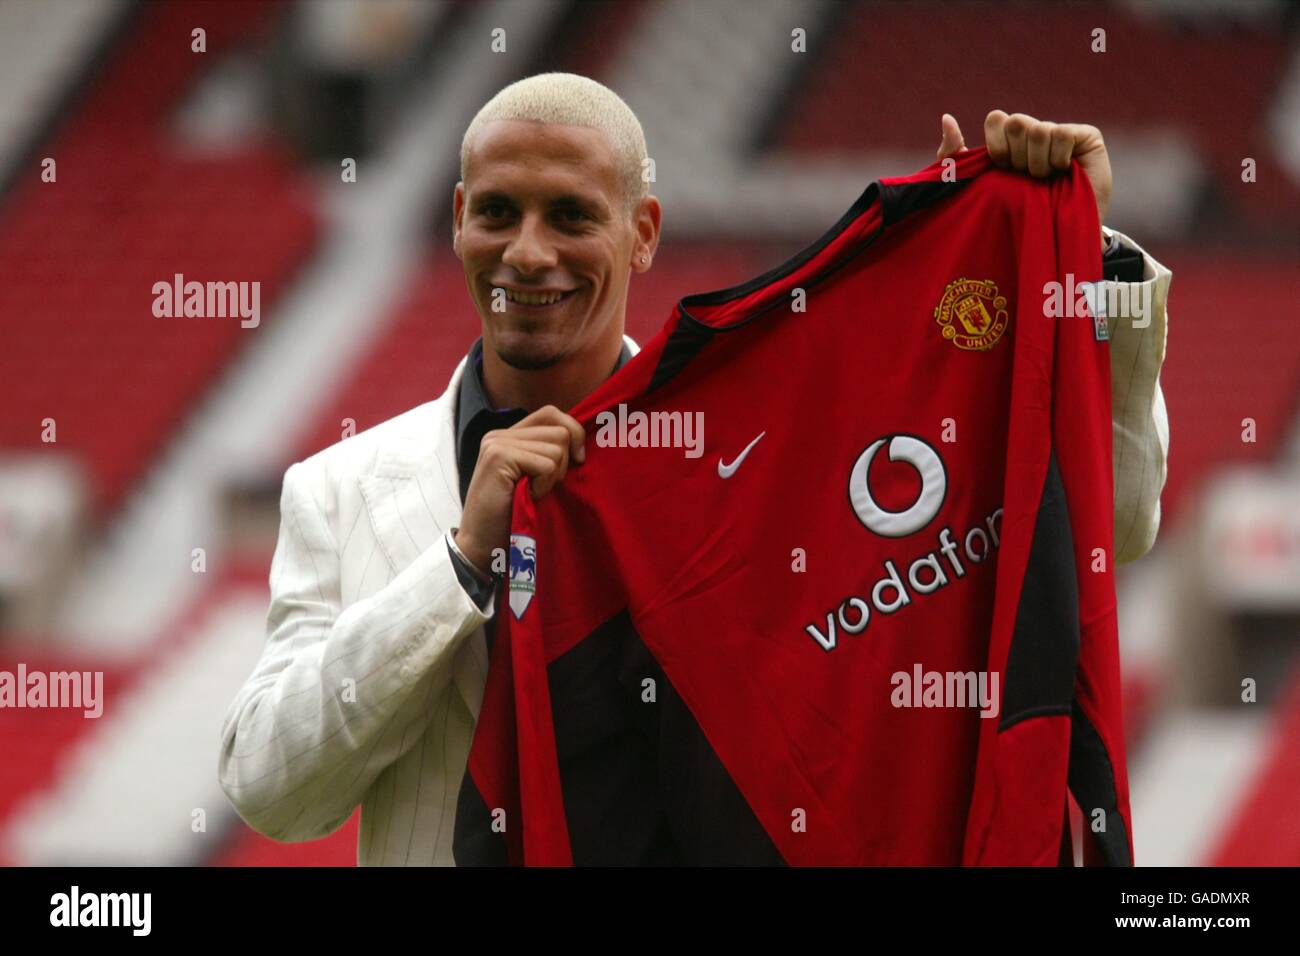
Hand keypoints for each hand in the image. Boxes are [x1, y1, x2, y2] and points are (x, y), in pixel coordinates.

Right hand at [454, 405, 585, 575]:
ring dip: (553, 476)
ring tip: (533, 493)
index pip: (551, 414)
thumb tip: (583, 441)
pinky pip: (547, 464)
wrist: (482, 546)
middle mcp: (500, 435)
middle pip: (560, 429)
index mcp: (508, 436)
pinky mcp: (499, 457)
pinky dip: (545, 485)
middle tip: (545, 486)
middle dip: (564, 461)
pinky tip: (529, 497)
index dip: (573, 432)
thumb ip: (548, 455)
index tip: (578, 460)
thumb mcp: (535, 479)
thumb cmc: (513, 517)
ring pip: (557, 446)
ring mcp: (497, 444)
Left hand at [938, 110, 1111, 248]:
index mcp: (1009, 140)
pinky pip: (1061, 134)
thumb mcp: (974, 187)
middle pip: (1016, 122)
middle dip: (1016, 157)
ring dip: (1037, 164)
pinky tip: (1064, 172)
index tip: (1002, 171)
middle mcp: (1034, 132)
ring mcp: (1060, 132)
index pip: (996, 118)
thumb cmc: (1013, 214)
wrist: (1053, 237)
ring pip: (1038, 130)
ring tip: (1045, 180)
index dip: (997, 148)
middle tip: (1026, 178)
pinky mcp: (1086, 135)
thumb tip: (946, 117)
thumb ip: (954, 157)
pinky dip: (1058, 159)